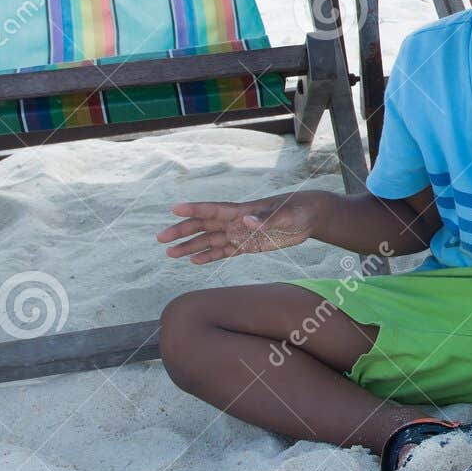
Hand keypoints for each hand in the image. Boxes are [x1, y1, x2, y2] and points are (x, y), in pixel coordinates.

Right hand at [157, 192, 326, 263]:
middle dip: (182, 232)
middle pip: (204, 227)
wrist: (311, 216)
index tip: (173, 209)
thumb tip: (246, 220)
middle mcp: (237, 222)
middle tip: (161, 239)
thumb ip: (266, 218)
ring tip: (170, 253)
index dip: (194, 210)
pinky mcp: (249, 245)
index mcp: (243, 211)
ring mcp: (241, 234)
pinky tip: (194, 261)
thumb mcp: (286, 214)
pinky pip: (224, 252)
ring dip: (191, 247)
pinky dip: (209, 256)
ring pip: (210, 240)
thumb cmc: (299, 209)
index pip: (213, 210)